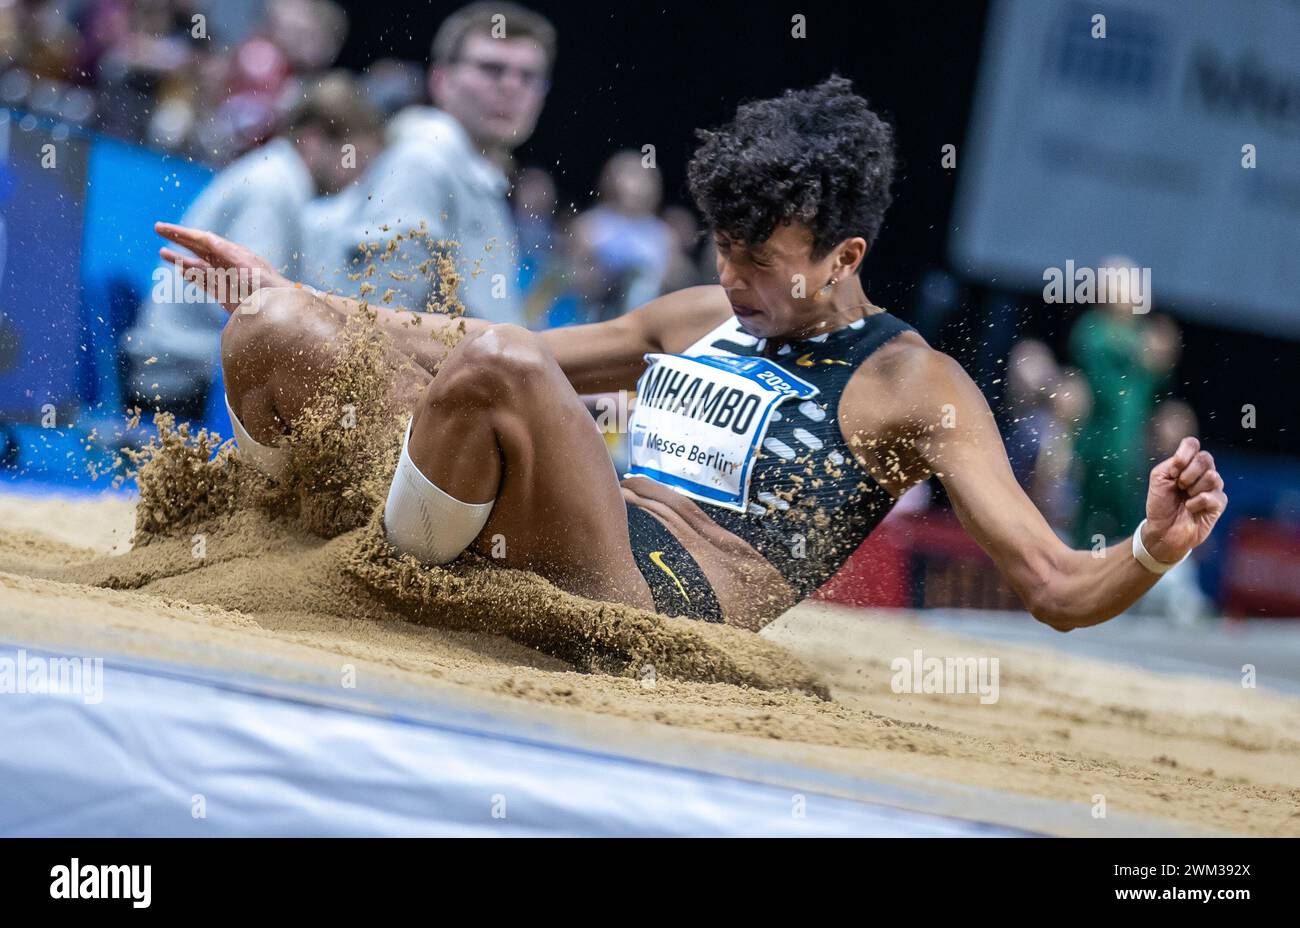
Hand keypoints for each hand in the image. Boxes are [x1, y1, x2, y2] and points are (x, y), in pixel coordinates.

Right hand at [155, 222, 293, 313]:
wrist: (279, 311)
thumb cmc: (268, 287)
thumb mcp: (248, 267)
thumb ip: (227, 253)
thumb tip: (207, 238)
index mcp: (233, 253)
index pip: (203, 239)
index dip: (182, 233)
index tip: (163, 228)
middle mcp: (227, 263)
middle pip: (198, 247)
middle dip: (178, 238)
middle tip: (157, 228)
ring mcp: (225, 278)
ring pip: (198, 265)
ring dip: (180, 258)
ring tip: (163, 252)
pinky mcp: (225, 294)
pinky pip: (204, 282)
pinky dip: (192, 275)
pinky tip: (181, 270)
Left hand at [1142, 436, 1226, 562]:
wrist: (1163, 530)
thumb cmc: (1161, 504)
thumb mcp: (1158, 479)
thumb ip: (1171, 464)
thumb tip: (1186, 461)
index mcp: (1188, 464)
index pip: (1192, 444)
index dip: (1183, 455)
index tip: (1173, 471)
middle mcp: (1203, 472)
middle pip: (1205, 458)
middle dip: (1188, 473)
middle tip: (1179, 486)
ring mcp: (1214, 487)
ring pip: (1212, 476)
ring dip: (1192, 489)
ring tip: (1186, 499)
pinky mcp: (1219, 504)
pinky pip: (1211, 496)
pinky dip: (1195, 503)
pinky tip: (1190, 509)